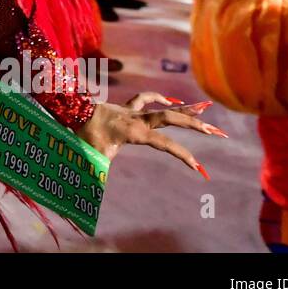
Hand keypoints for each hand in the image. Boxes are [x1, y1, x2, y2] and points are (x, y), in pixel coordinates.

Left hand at [76, 94, 224, 178]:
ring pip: (163, 107)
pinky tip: (171, 101)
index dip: (182, 154)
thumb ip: (100, 171)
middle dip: (195, 125)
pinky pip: (147, 99)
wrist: (70, 110)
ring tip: (205, 107)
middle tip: (217, 131)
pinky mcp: (127, 108)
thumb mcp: (93, 156)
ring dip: (184, 108)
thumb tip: (96, 189)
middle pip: (171, 118)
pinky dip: (160, 99)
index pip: (164, 143)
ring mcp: (133, 111)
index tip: (198, 167)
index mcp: (133, 131)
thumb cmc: (82, 135)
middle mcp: (137, 118)